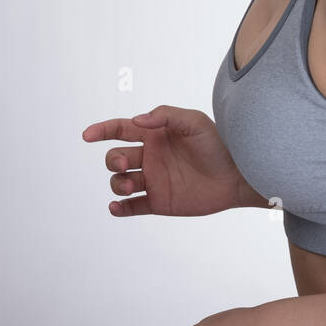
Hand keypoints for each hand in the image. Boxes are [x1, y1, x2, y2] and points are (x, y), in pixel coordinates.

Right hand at [82, 105, 263, 217]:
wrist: (238, 176)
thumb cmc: (219, 144)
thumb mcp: (194, 122)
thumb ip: (165, 117)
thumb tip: (136, 121)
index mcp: (154, 135)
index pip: (120, 130)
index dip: (102, 130)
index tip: (87, 135)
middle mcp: (150, 157)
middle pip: (115, 157)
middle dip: (113, 161)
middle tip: (126, 165)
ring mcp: (153, 180)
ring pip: (120, 182)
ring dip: (117, 183)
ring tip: (132, 186)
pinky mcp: (159, 202)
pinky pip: (132, 207)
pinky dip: (119, 208)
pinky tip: (116, 207)